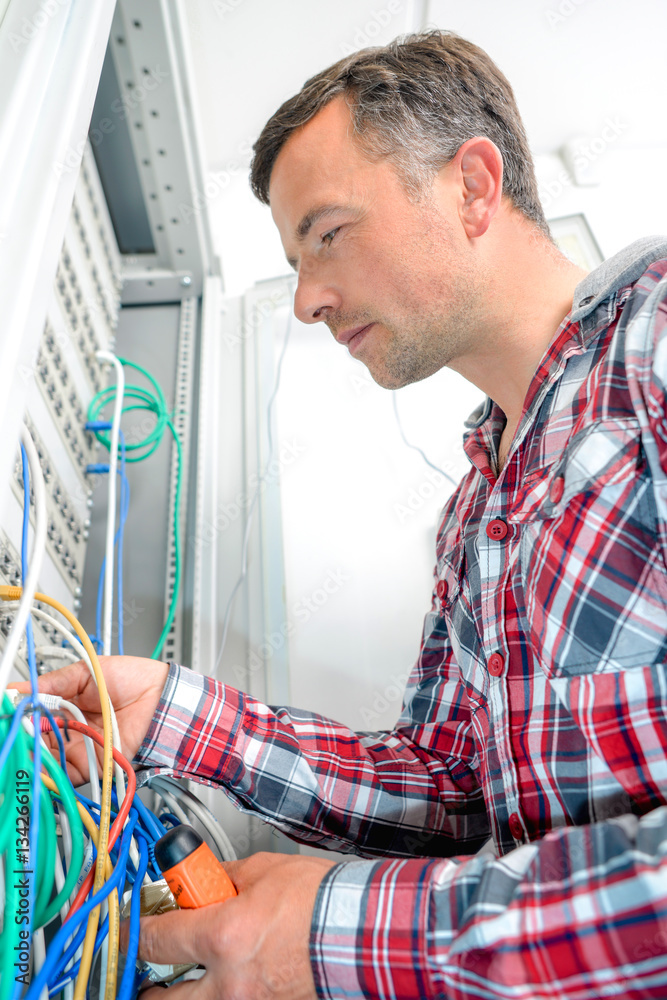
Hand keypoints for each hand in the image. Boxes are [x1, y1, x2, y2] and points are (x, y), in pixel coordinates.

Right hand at [9, 655, 168, 783]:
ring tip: (21, 747)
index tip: (9, 715)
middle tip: (14, 733)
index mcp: (65, 705)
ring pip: (44, 759)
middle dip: (21, 738)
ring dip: (30, 756)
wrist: (160, 698)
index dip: (19, 718)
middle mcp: (68, 729)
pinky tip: (35, 765)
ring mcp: (78, 749)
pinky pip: (63, 776)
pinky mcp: (90, 767)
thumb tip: (17, 688)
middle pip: (34, 740)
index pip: (32, 716)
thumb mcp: (84, 672)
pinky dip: (47, 774)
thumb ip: (52, 682)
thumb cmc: (130, 679)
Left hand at [122, 851, 337, 999]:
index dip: (140, 930)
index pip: (157, 940)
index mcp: (222, 938)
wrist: (361, 930)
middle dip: (151, 987)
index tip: (138, 926)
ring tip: (189, 983)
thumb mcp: (262, 871)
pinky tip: (237, 978)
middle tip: (151, 972)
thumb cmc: (319, 901)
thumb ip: (224, 878)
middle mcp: (230, 984)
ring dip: (188, 996)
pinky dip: (226, 994)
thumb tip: (202, 881)